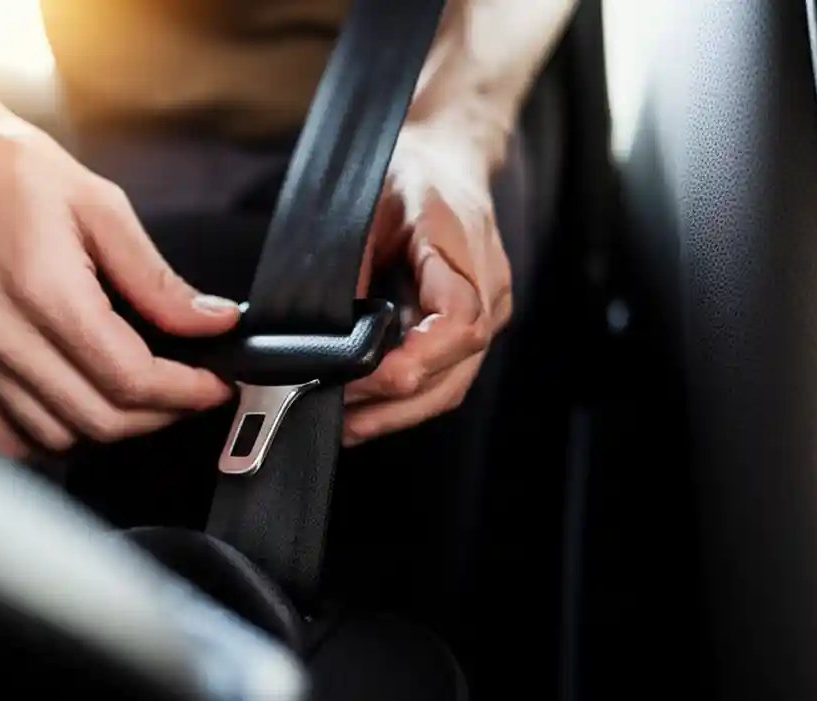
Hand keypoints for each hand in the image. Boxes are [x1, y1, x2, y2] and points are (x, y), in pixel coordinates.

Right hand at [0, 119, 240, 458]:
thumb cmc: (13, 172)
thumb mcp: (102, 206)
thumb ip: (158, 279)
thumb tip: (212, 322)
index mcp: (45, 290)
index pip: (129, 376)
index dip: (186, 391)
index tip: (217, 383)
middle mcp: (4, 335)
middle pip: (100, 419)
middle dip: (162, 413)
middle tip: (192, 388)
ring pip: (60, 437)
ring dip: (113, 426)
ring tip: (143, 392)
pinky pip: (10, 438)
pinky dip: (54, 437)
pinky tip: (80, 405)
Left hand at [343, 123, 512, 445]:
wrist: (446, 156)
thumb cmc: (406, 172)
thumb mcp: (365, 203)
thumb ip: (352, 266)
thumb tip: (329, 335)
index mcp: (462, 248)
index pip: (459, 323)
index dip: (416, 360)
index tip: (367, 378)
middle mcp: (487, 287)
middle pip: (456, 370)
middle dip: (396, 404)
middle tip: (340, 419)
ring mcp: (487, 310)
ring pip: (452, 384)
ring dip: (398, 413)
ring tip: (346, 427)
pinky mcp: (472, 325)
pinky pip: (446, 375)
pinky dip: (407, 399)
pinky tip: (367, 410)